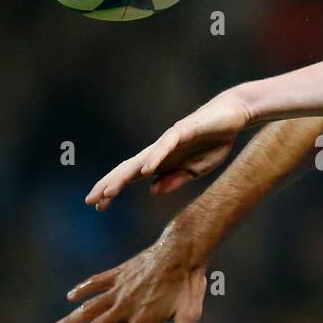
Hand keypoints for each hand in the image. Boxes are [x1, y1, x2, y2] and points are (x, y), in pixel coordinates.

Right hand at [50, 224, 208, 322]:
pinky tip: (71, 296)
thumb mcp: (189, 315)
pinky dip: (82, 289)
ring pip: (89, 307)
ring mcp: (119, 287)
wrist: (183, 249)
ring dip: (71, 320)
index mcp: (142, 319)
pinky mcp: (119, 273)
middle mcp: (125, 305)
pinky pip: (96, 282)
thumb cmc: (189, 284)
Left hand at [85, 91, 250, 209]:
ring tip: (109, 192)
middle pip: (129, 169)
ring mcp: (170, 140)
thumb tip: (153, 191)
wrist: (233, 115)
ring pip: (141, 160)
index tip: (98, 206)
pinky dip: (155, 158)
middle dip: (109, 185)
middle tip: (90, 201)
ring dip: (124, 177)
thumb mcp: (196, 170)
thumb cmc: (213, 141)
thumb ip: (175, 180)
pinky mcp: (185, 131)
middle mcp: (160, 151)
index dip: (115, 190)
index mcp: (162, 161)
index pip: (132, 177)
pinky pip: (167, 146)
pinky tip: (146, 170)